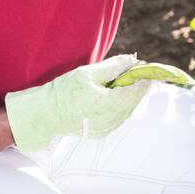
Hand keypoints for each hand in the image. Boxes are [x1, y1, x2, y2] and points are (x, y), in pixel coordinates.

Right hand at [5, 54, 193, 152]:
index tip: (149, 70)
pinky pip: (118, 118)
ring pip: (127, 111)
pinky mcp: (101, 132)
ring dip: (130, 97)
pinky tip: (116, 97)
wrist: (46, 114)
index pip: (135, 91)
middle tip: (139, 74)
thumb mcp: (88, 73)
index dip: (144, 79)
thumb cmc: (64, 91)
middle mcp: (109, 120)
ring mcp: (105, 128)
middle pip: (133, 102)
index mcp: (107, 104)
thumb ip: (113, 67)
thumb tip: (133, 60)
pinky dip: (121, 106)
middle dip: (137, 87)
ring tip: (127, 83)